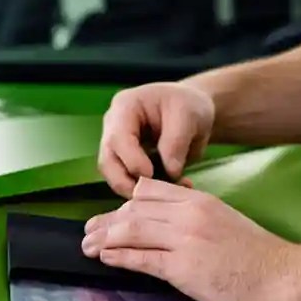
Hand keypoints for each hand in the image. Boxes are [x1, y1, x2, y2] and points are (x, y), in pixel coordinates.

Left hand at [81, 178, 299, 300]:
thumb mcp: (227, 223)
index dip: (127, 202)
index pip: (150, 191)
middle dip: (106, 220)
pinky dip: (119, 257)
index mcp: (200, 201)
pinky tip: (105, 258)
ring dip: (104, 238)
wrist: (283, 276)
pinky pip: (141, 259)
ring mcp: (184, 240)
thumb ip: (199, 220)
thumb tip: (175, 229)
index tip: (114, 214)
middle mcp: (188, 214)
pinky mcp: (183, 267)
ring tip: (87, 245)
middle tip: (88, 230)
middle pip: (135, 208)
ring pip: (132, 230)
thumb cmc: (260, 257)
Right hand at [98, 82, 215, 197]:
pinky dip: (149, 192)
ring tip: (170, 191)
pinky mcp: (128, 165)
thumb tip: (170, 172)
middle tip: (153, 195)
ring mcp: (119, 148)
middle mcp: (114, 128)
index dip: (131, 160)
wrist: (193, 112)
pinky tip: (173, 189)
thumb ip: (176, 142)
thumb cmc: (188, 105)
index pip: (117, 139)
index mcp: (124, 108)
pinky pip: (130, 183)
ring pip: (115, 177)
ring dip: (140, 191)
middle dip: (127, 183)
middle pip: (107, 163)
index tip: (151, 174)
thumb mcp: (188, 115)